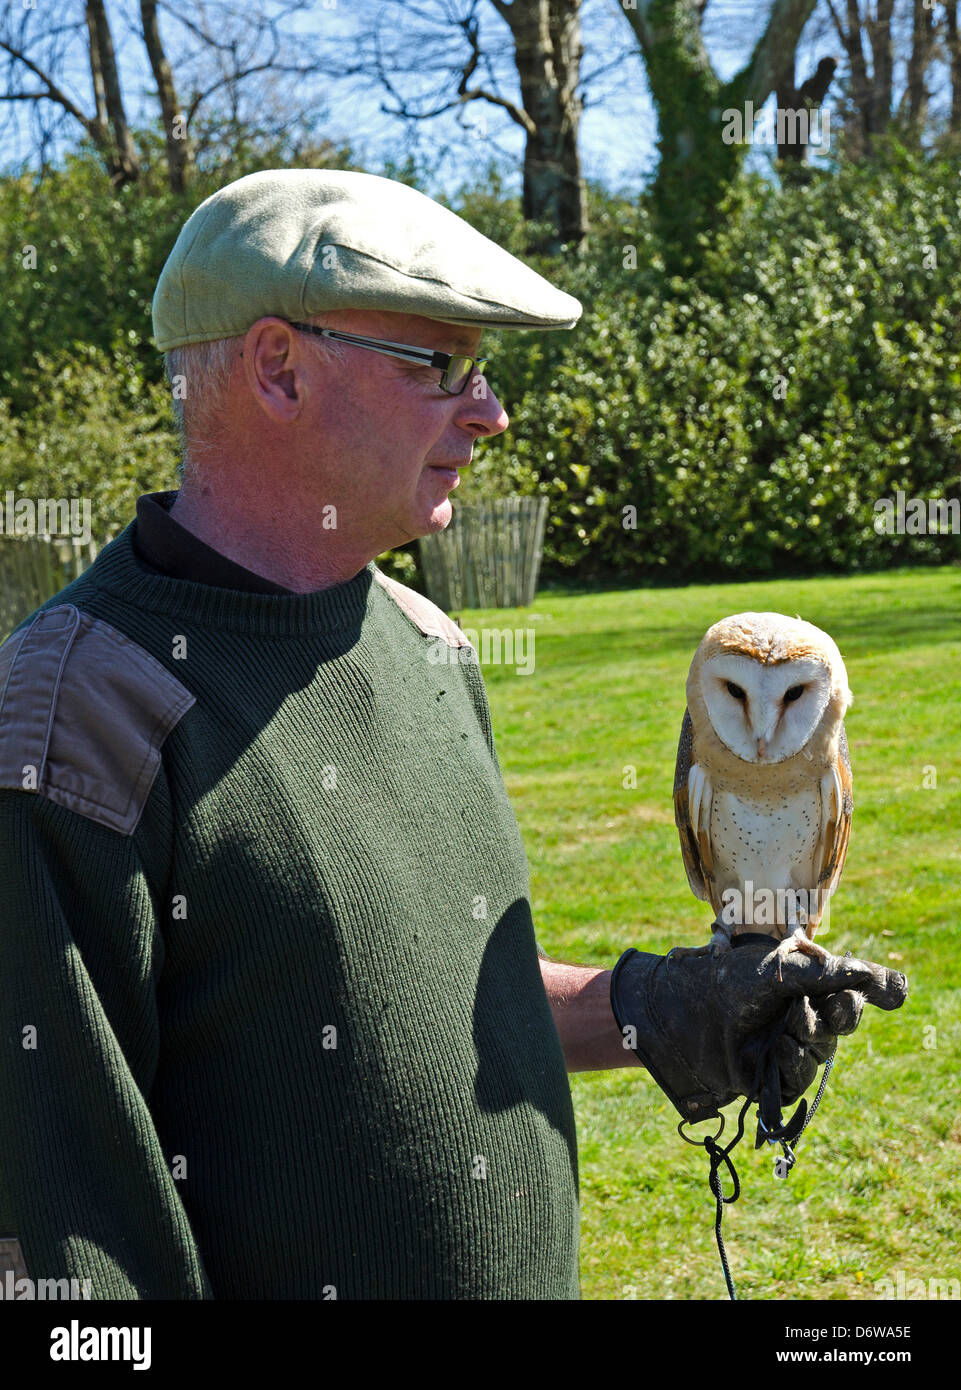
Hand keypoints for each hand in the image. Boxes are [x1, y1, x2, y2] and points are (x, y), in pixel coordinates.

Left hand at [610, 933, 907, 1122]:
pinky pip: (796, 1082)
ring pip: (819, 1054)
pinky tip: (780, 1050)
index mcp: (801, 988)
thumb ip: (830, 975)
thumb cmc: (723, 982)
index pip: (845, 996)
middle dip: (832, 1018)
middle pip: (837, 1026)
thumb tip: (889, 983)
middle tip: (813, 1009)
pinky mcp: (767, 1079)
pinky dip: (792, 1066)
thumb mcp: (778, 973)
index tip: (847, 993)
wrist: (675, 1010)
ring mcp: (782, 1049)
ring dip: (808, 1040)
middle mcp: (796, 1018)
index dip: (851, 998)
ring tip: (786, 1029)